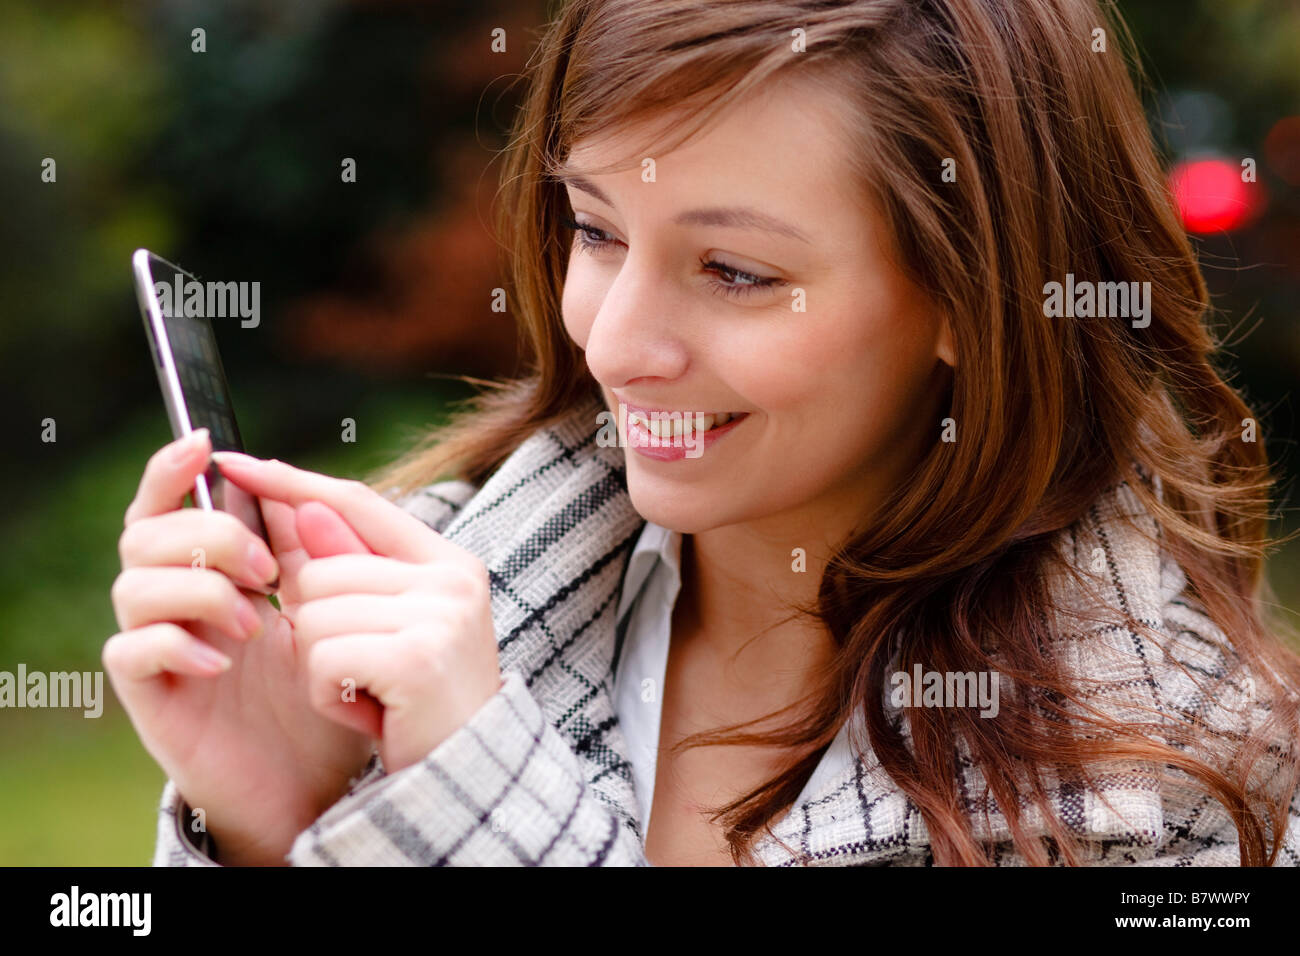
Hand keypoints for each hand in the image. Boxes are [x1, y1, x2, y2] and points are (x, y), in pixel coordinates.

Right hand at [105, 430, 374, 866]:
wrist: (321, 777)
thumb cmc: (326, 685)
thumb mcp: (332, 606)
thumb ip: (315, 546)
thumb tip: (292, 484)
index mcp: (213, 569)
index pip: (170, 503)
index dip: (174, 469)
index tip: (208, 447)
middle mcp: (175, 601)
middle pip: (145, 532)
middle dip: (210, 536)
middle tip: (269, 570)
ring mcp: (158, 647)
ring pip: (132, 585)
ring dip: (199, 590)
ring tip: (257, 622)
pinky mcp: (151, 697)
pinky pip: (129, 651)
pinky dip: (173, 644)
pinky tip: (220, 661)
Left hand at [210, 451, 503, 773]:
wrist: (467, 777)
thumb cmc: (421, 701)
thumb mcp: (389, 625)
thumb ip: (348, 565)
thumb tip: (299, 504)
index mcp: (447, 561)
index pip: (356, 501)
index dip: (292, 482)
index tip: (235, 463)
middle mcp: (450, 579)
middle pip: (318, 570)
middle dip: (317, 626)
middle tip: (364, 670)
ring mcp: (438, 616)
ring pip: (312, 616)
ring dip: (321, 666)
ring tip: (368, 692)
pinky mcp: (415, 659)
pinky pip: (321, 657)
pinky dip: (327, 694)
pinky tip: (367, 712)